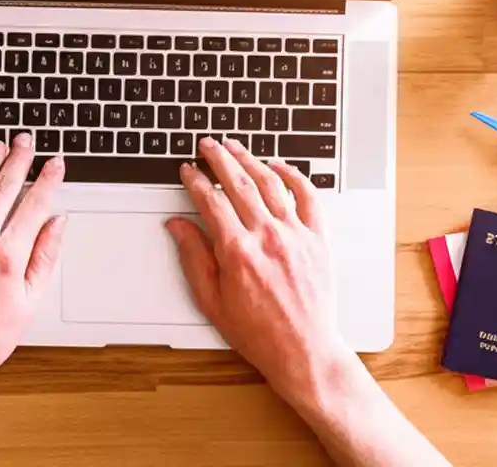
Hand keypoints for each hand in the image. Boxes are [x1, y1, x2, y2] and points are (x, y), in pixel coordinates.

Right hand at [165, 137, 353, 400]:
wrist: (303, 350)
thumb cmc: (258, 332)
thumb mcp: (212, 301)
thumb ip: (193, 258)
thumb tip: (178, 226)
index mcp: (237, 252)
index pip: (210, 201)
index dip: (195, 181)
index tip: (188, 170)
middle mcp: (267, 237)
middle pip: (238, 183)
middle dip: (219, 158)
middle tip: (207, 145)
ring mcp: (296, 235)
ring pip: (270, 183)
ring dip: (250, 160)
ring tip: (235, 147)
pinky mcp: (318, 239)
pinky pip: (307, 196)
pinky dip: (293, 176)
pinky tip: (280, 166)